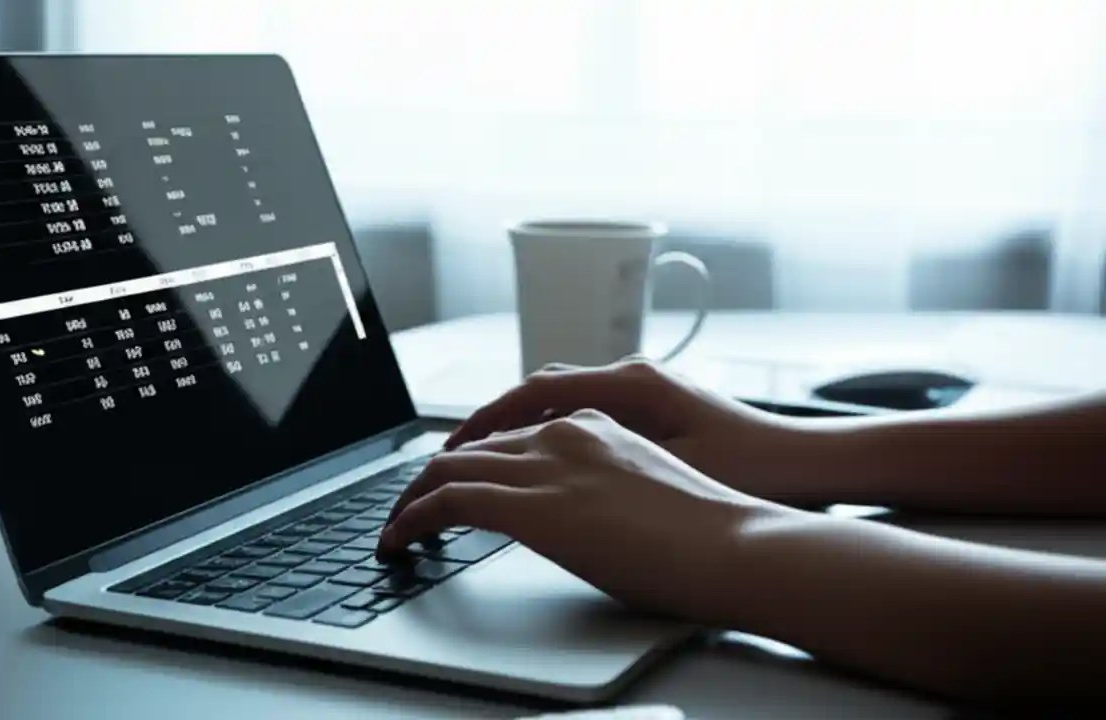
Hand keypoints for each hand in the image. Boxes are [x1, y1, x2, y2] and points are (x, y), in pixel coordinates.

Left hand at [380, 409, 781, 618]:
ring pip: (451, 465)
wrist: (739, 544)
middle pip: (475, 443)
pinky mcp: (532, 504)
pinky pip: (449, 500)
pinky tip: (400, 538)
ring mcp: (547, 462)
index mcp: (596, 421)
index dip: (476, 453)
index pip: (513, 428)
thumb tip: (583, 510)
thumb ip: (606, 483)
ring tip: (398, 523)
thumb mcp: (649, 487)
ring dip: (415, 494)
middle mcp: (565, 430)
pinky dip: (414, 516)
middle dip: (436, 472)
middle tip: (413, 501)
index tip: (457, 475)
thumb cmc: (712, 528)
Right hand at [444, 358, 818, 500]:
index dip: (484, 421)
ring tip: (488, 463)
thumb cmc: (751, 466)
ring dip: (522, 428)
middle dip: (494, 422)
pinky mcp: (656, 409)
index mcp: (631, 383)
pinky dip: (554, 433)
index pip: (534, 392)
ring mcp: (645, 390)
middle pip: (540, 390)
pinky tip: (544, 464)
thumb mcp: (666, 465)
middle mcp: (633, 376)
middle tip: (455, 458)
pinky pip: (586, 413)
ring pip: (562, 401)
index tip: (450, 448)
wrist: (813, 464)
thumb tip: (537, 455)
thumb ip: (600, 452)